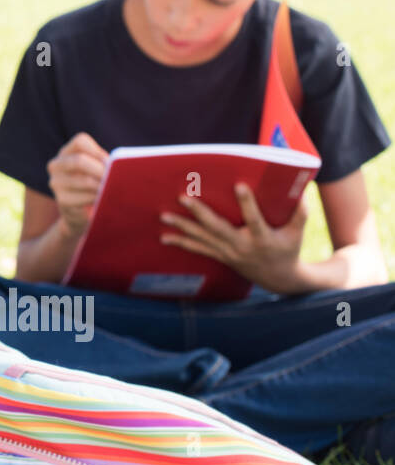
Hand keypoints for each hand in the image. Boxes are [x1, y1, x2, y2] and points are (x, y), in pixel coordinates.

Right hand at [47, 132, 108, 237]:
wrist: (81, 212)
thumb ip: (103, 163)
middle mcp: (56, 165)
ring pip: (84, 180)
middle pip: (79, 160)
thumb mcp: (96, 169)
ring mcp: (56, 182)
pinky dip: (98, 198)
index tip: (111, 163)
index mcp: (66, 152)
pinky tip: (103, 200)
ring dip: (102, 186)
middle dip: (101, 170)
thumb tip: (116, 166)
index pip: (80, 141)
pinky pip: (85, 197)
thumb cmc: (93, 184)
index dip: (98, 151)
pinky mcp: (62, 199)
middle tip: (117, 179)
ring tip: (113, 189)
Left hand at [160, 183, 308, 293]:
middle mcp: (242, 246)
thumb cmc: (289, 249)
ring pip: (203, 238)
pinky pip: (199, 249)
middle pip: (218, 228)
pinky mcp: (221, 256)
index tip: (239, 185)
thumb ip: (299, 213)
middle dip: (199, 213)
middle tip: (183, 198)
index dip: (247, 203)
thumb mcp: (298, 233)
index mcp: (263, 239)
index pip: (255, 219)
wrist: (279, 279)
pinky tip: (164, 237)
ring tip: (164, 215)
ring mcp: (229, 253)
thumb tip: (300, 190)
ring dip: (182, 227)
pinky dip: (182, 243)